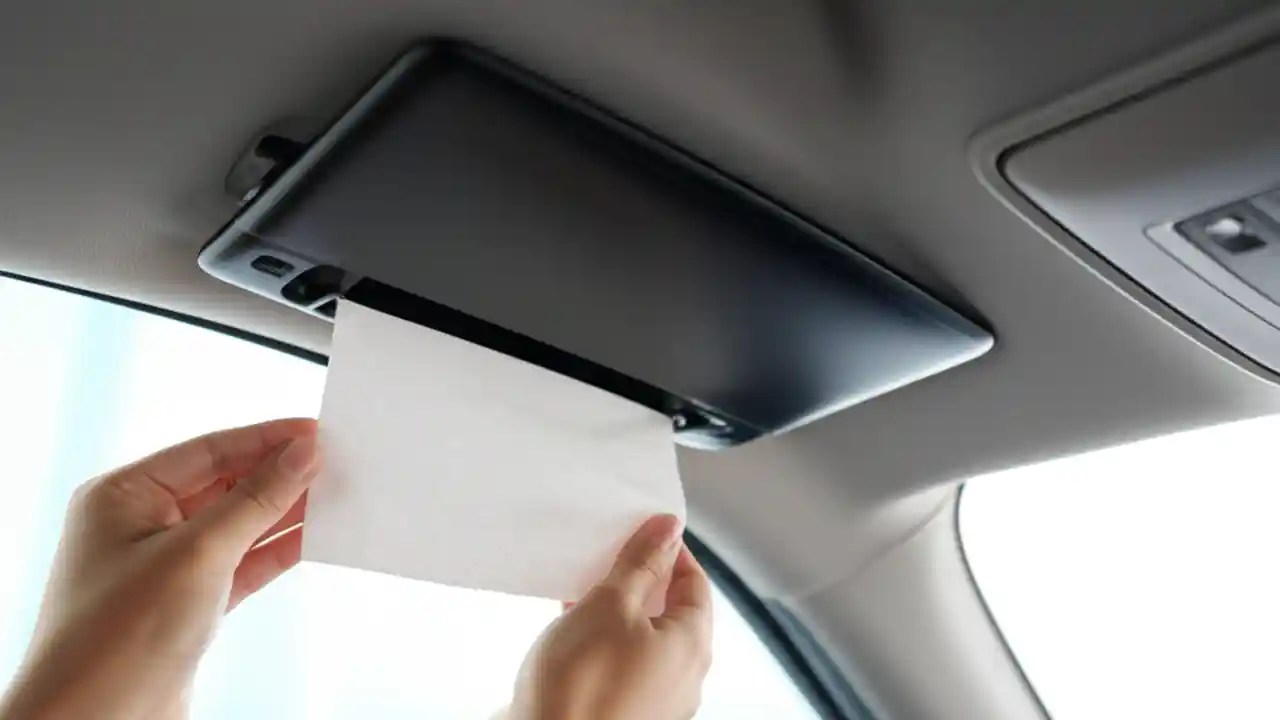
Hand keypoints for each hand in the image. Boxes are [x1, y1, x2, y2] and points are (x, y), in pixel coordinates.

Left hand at [0, 418, 320, 719]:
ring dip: (286, 511)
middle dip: (279, 473)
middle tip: (336, 461)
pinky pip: (244, 562)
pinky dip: (279, 549)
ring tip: (338, 495)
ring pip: (240, 524)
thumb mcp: (197, 554)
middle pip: (226, 483)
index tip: (317, 432)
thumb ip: (255, 499)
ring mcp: (166, 566)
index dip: (266, 438)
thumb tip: (302, 453)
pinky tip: (316, 536)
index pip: (208, 450)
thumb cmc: (117, 639)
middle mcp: (141, 525)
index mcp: (123, 496)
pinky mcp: (190, 603)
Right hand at [510, 514, 713, 719]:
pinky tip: (570, 624)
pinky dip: (603, 638)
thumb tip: (668, 529)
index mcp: (693, 645)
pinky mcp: (621, 712)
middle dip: (641, 578)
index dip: (671, 551)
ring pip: (643, 637)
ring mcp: (654, 699)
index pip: (696, 583)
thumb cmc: (582, 684)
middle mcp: (682, 676)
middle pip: (671, 611)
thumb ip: (642, 563)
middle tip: (611, 552)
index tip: (644, 530)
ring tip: (584, 585)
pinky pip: (620, 663)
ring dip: (617, 608)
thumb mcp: (612, 604)